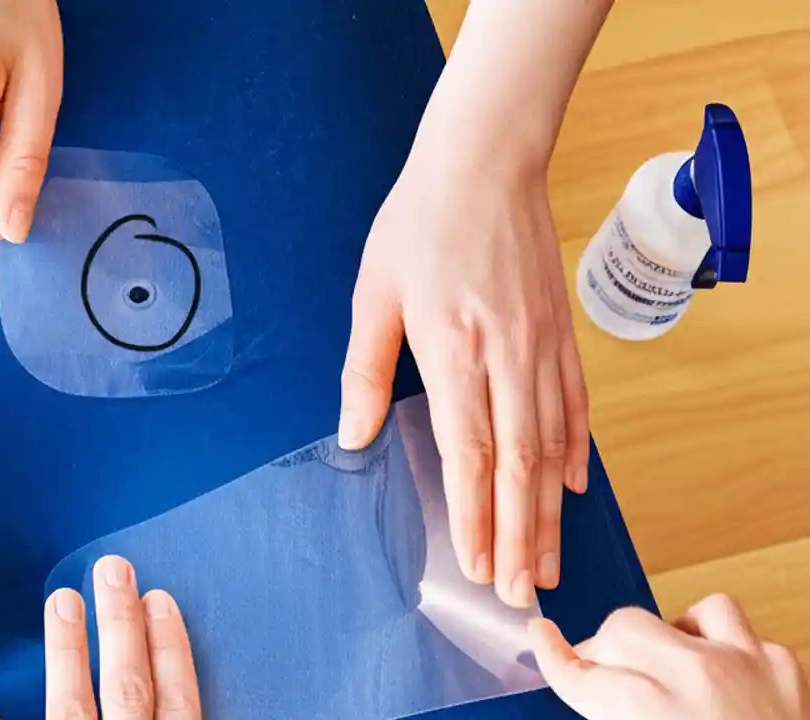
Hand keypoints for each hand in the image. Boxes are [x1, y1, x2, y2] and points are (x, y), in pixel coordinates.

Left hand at [0, 555, 201, 719]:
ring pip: (69, 709)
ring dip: (66, 651)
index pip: (178, 702)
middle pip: (127, 690)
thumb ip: (176, 719)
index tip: (159, 597)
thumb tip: (181, 695)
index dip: (170, 649)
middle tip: (112, 569)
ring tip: (61, 599)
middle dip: (121, 626)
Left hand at [337, 133, 587, 608]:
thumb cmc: (420, 223)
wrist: (484, 162)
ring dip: (550, 511)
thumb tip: (353, 436)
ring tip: (549, 562)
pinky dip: (574, 451)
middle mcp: (508, 356)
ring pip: (552, 445)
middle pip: (519, 464)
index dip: (476, 516)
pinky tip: (570, 487)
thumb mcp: (374, 292)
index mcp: (455, 349)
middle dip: (520, 536)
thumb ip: (365, 369)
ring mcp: (543, 346)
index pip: (469, 452)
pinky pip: (575, 405)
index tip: (477, 567)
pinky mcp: (562, 332)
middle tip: (521, 594)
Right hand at [531, 595, 808, 718]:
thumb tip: (583, 682)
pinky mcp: (783, 669)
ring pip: (687, 613)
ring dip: (670, 636)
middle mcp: (695, 678)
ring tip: (667, 664)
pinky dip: (724, 645)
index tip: (544, 641)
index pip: (580, 672)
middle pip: (623, 629)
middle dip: (606, 653)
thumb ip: (607, 711)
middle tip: (607, 680)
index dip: (554, 657)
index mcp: (647, 710)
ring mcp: (745, 668)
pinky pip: (742, 629)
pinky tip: (716, 670)